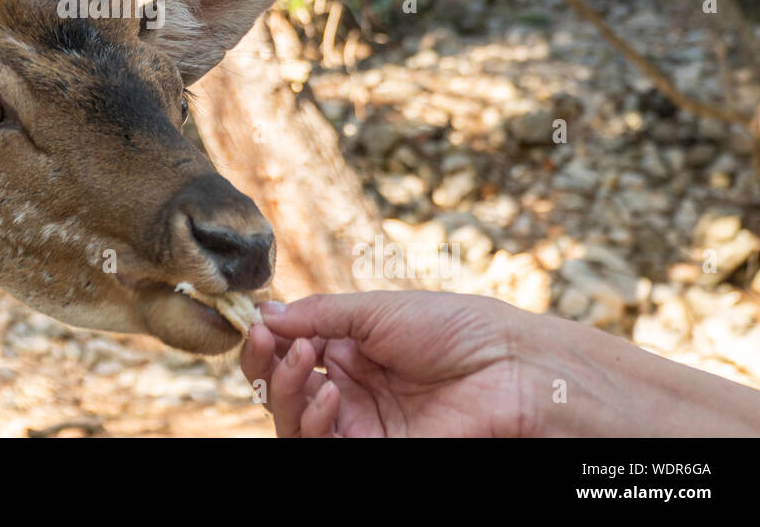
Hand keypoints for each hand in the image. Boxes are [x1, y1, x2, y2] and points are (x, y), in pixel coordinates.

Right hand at [241, 290, 527, 436]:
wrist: (506, 367)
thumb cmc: (453, 329)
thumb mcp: (375, 309)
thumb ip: (318, 315)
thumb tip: (263, 314)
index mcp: (349, 349)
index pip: (287, 349)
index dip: (265, 338)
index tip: (253, 320)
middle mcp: (348, 388)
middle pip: (280, 387)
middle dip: (264, 362)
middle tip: (265, 339)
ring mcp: (358, 422)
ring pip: (291, 420)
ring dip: (283, 388)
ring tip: (304, 358)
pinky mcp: (372, 451)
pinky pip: (319, 446)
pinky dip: (312, 420)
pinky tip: (328, 392)